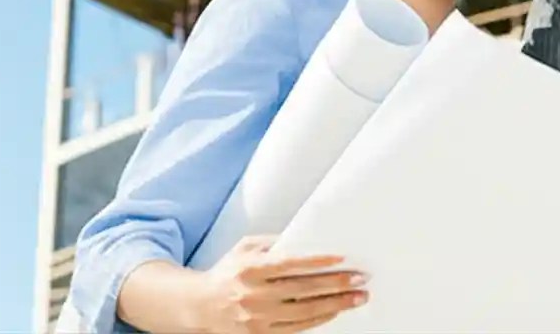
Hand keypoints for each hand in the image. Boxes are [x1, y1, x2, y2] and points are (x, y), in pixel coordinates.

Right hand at [198, 235, 367, 333]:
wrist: (199, 306)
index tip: (342, 258)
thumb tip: (309, 235)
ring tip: (357, 297)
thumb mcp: (246, 247)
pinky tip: (335, 310)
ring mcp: (257, 318)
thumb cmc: (228, 272)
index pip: (290, 263)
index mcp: (251, 268)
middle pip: (303, 290)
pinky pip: (297, 329)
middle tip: (360, 279)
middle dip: (336, 284)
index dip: (318, 261)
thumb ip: (274, 241)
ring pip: (305, 313)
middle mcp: (254, 294)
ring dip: (336, 304)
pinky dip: (319, 319)